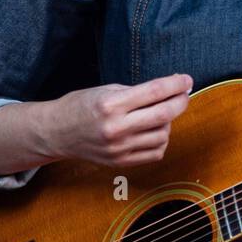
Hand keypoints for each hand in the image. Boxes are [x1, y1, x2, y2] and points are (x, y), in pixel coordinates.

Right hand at [39, 73, 193, 167]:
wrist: (55, 133)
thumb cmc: (80, 106)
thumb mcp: (106, 90)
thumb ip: (136, 92)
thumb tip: (169, 89)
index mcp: (111, 104)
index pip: (154, 92)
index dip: (176, 84)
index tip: (186, 80)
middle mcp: (116, 128)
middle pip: (164, 114)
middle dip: (181, 101)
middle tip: (183, 94)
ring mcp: (119, 148)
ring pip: (163, 134)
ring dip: (168, 121)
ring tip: (160, 113)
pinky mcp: (121, 162)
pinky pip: (155, 153)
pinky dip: (161, 140)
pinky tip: (154, 130)